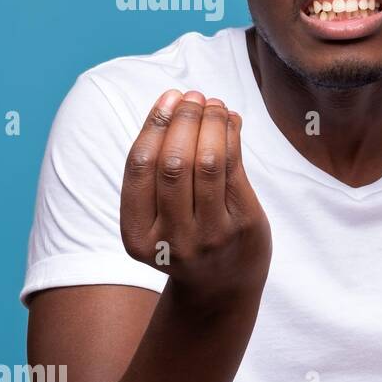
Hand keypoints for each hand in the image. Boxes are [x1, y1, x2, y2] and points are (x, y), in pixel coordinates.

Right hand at [120, 89, 271, 301]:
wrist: (222, 286)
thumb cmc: (185, 238)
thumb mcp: (156, 218)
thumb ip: (157, 173)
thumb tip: (175, 106)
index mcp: (137, 236)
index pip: (140, 166)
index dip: (155, 125)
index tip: (168, 97)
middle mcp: (172, 239)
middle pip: (174, 162)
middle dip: (184, 119)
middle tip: (193, 95)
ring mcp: (211, 235)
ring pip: (208, 163)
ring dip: (211, 123)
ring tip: (213, 104)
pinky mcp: (244, 227)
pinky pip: (236, 170)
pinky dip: (232, 137)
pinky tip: (231, 120)